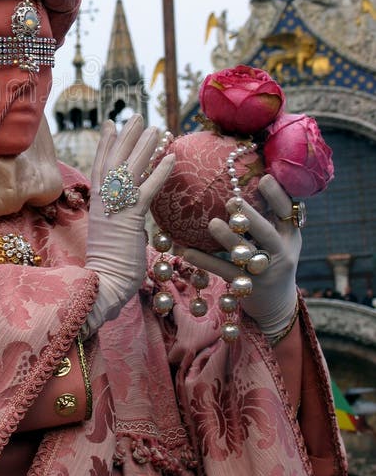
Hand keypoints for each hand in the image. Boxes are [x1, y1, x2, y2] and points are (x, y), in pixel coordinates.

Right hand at [84, 115, 174, 335]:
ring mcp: (115, 206)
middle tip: (137, 115)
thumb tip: (134, 216)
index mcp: (97, 202)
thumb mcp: (112, 235)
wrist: (103, 283)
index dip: (107, 143)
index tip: (112, 123)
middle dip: (126, 135)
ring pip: (131, 167)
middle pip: (115, 158)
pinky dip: (160, 171)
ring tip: (157, 127)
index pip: (100, 165)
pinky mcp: (130, 216)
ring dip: (145, 146)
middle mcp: (103, 199)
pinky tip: (171, 157)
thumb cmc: (109, 266)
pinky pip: (148, 188)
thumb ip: (122, 219)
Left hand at [182, 174, 300, 337]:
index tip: (263, 177)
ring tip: (213, 224)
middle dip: (252, 217)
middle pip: (267, 233)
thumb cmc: (272, 256)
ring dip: (228, 238)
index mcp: (290, 234)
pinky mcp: (248, 287)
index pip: (287, 212)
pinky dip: (205, 261)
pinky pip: (224, 271)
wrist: (277, 304)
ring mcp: (265, 271)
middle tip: (233, 200)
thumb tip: (252, 172)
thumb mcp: (281, 236)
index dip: (277, 195)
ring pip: (246, 253)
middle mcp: (281, 252)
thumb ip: (269, 212)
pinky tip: (186, 251)